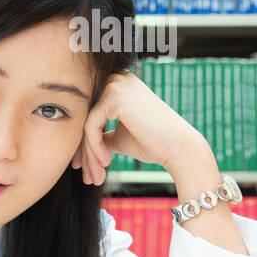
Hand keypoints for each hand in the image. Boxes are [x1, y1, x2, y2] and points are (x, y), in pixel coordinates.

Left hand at [70, 70, 206, 185]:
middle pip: (85, 120)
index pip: (88, 115)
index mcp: (117, 85)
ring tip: (94, 176)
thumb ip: (100, 135)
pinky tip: (106, 162)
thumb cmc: (152, 142)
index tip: (79, 166)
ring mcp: (115, 85)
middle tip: (86, 177)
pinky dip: (95, 147)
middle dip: (83, 152)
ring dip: (89, 154)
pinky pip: (91, 126)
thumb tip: (77, 144)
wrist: (179, 147)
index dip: (82, 143)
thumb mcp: (119, 137)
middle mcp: (115, 79)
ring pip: (86, 125)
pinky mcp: (114, 97)